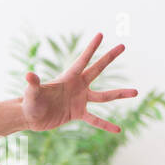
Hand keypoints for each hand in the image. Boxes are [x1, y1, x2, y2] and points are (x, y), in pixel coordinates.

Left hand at [21, 32, 137, 132]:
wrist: (31, 117)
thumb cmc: (30, 103)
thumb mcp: (32, 93)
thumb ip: (34, 84)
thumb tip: (29, 75)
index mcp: (68, 78)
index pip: (83, 60)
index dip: (91, 48)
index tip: (101, 34)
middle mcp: (77, 86)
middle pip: (97, 69)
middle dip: (109, 57)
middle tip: (122, 46)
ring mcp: (80, 100)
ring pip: (104, 96)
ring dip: (119, 93)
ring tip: (136, 92)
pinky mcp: (78, 113)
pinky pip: (95, 119)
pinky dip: (106, 124)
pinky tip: (118, 129)